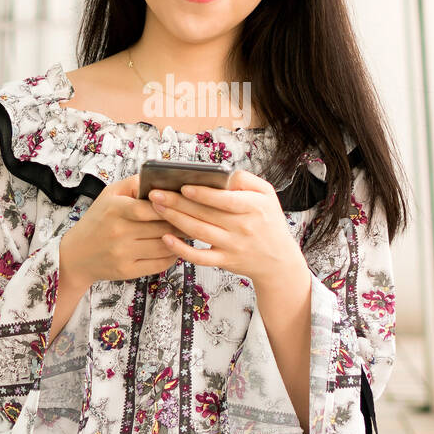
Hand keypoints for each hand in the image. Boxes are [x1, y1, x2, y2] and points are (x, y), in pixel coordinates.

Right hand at [60, 174, 179, 285]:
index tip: (184, 203)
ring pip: (164, 246)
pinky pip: (159, 264)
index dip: (170, 206)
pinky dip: (172, 255)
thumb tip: (160, 176)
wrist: (76, 255)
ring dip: (181, 240)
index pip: (148, 208)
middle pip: (161, 228)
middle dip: (182, 223)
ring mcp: (123, 253)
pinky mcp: (127, 270)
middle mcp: (118, 232)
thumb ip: (134, 183)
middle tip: (197, 218)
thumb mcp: (109, 194)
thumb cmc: (98, 220)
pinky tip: (176, 247)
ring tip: (190, 231)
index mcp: (114, 210)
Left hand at [146, 168, 303, 285]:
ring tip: (156, 207)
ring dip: (174, 219)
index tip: (182, 186)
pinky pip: (200, 257)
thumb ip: (245, 180)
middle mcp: (243, 227)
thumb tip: (220, 172)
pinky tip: (166, 238)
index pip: (225, 200)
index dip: (203, 194)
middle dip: (177, 203)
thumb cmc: (268, 220)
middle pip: (205, 214)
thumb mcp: (266, 195)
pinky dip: (181, 249)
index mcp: (254, 206)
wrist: (278, 260)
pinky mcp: (225, 261)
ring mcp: (233, 246)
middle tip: (155, 193)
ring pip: (199, 232)